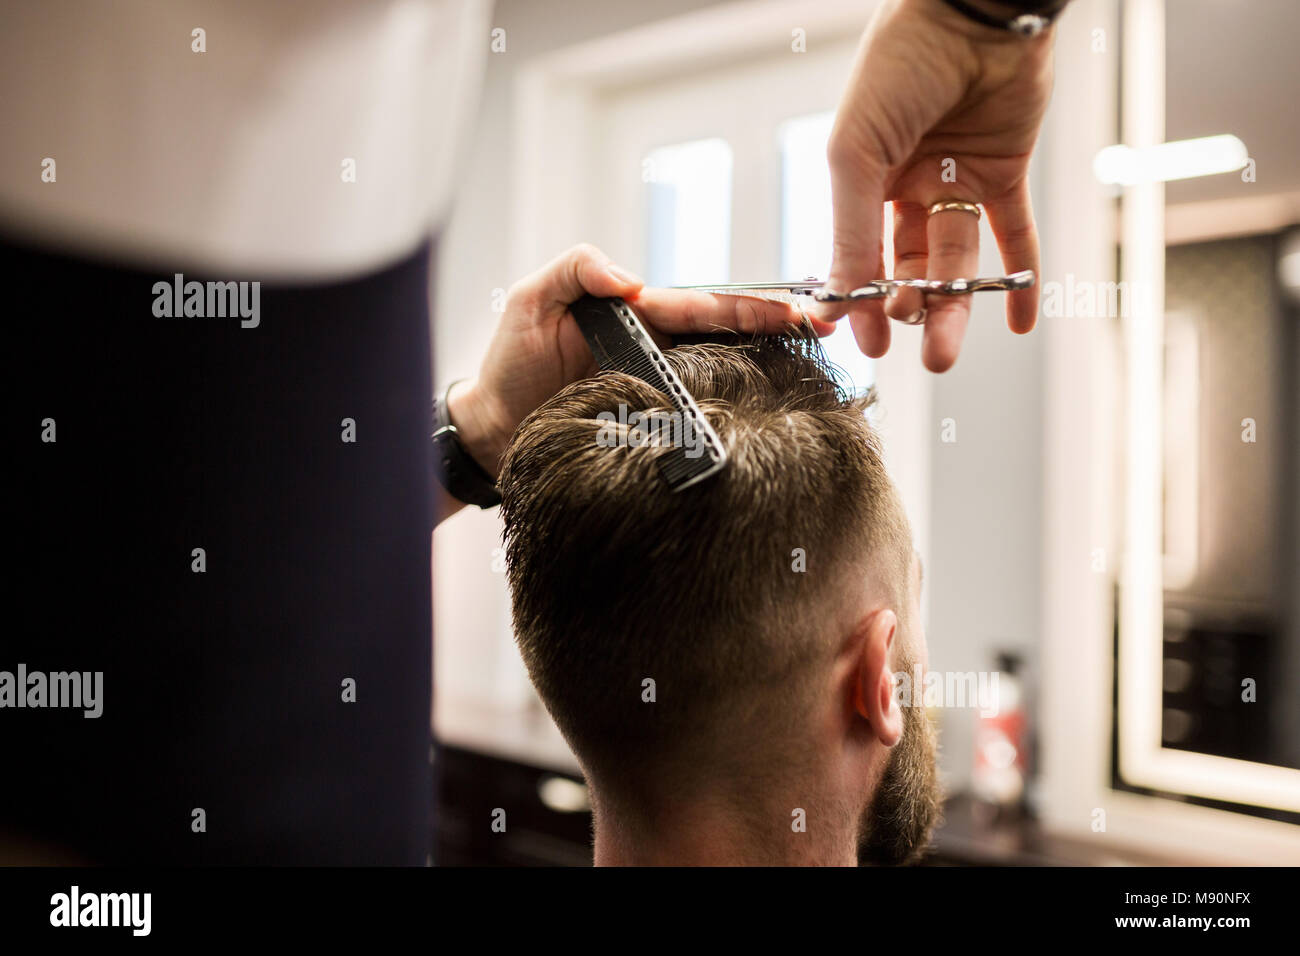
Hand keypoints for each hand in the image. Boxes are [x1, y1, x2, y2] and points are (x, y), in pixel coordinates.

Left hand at [447, 243, 830, 479]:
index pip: (701, 304)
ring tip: (812, 364)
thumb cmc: (509, 364)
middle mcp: (654, 349)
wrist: (492, 431)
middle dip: (776, 329)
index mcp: (636, 314)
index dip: (749, 304)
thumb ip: (577, 269)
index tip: (795, 306)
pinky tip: (764, 412)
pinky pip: (694, 414)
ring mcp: (654, 387)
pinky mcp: (648, 424)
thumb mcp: (532, 299)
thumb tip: (632, 280)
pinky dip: (730, 410)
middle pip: (725, 335)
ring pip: (719, 372)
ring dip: (765, 367)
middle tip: (826, 328)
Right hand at [822, 0, 1054, 370]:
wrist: (970, 11)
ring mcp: (956, 178)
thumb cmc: (898, 65)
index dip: (858, 295)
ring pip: (955, 259)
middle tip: (908, 346)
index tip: (857, 338)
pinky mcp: (1006, 172)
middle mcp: (907, 182)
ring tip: (942, 353)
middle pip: (907, 262)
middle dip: (907, 308)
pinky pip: (1015, 234)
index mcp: (863, 175)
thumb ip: (850, 227)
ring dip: (951, 307)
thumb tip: (837, 298)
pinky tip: (1019, 322)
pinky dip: (1020, 277)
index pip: (858, 250)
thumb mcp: (855, 153)